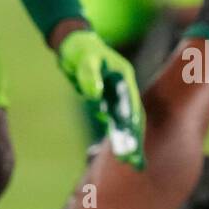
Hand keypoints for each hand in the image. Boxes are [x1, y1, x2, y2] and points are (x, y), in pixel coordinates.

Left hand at [57, 29, 145, 169]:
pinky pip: (112, 122)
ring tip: (131, 163)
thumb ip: (89, 75)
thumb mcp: (84, 58)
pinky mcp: (104, 101)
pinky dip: (115, 136)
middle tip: (134, 162)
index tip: (132, 142)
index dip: (131, 124)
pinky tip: (120, 152)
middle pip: (130, 116)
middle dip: (133, 139)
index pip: (129, 104)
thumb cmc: (80, 49)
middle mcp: (123, 88)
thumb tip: (95, 95)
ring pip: (122, 122)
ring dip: (126, 141)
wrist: (74, 45)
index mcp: (123, 77)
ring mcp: (114, 96)